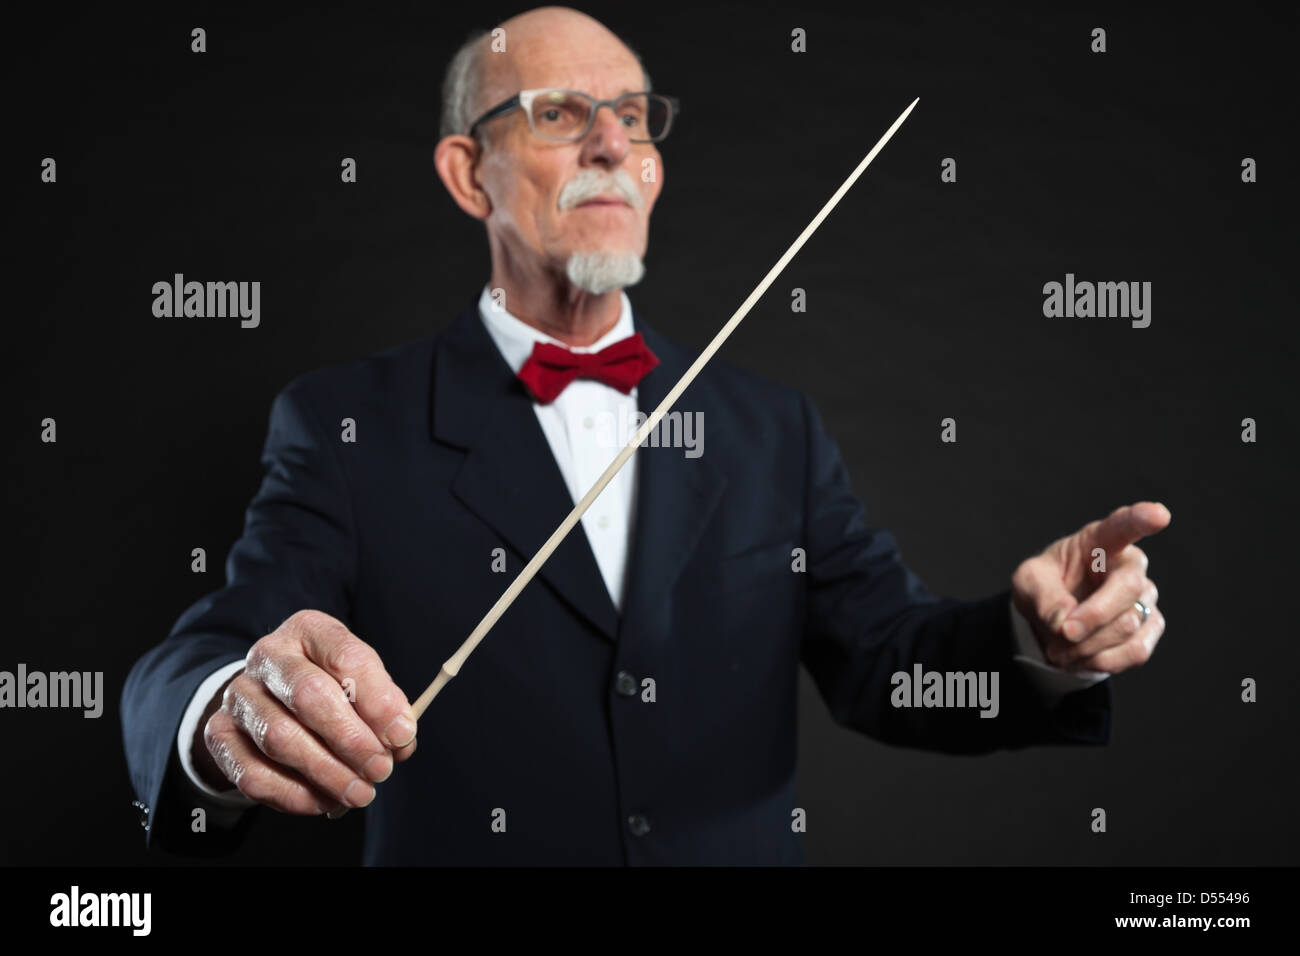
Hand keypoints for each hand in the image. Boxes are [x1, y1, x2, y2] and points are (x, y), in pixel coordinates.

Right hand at [199, 609, 417, 814]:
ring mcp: (238, 694)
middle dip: (350, 739)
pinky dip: (293, 794)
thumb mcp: (361, 684)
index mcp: (309, 630)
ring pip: (279, 738)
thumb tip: (400, 740)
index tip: (402, 734)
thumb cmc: (329, 690)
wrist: (268, 700)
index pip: (345, 655)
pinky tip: (324, 801)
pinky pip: (252, 773)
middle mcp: (268, 655)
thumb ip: (385, 707)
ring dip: (326, 772)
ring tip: (360, 793)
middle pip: (308, 695)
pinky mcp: (219, 734)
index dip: (378, 699)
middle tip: (380, 770)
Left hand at [1011, 501, 1171, 674]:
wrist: (1055, 619)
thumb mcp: (1028, 583)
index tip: (1159, 515)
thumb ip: (1043, 596)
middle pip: (1128, 587)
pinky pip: (1136, 650)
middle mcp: (1129, 565)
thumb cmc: (1044, 587)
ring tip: (1057, 651)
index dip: (1141, 519)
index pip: (1123, 526)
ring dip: (1088, 645)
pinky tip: (1079, 660)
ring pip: (1129, 624)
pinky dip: (1102, 661)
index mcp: (1099, 541)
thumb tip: (1065, 622)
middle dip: (1092, 615)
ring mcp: (1145, 597)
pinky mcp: (1150, 627)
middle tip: (1062, 633)